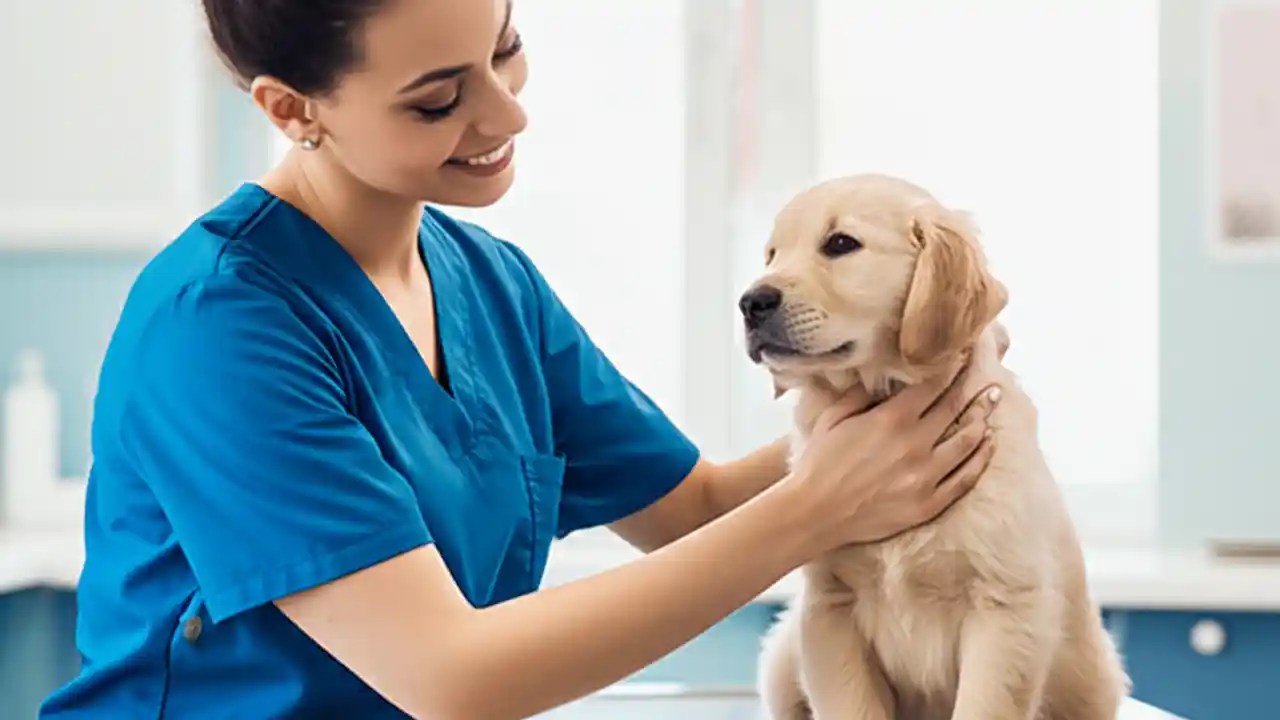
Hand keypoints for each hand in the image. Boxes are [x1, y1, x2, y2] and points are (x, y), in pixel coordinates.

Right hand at [786, 358, 1001, 553]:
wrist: (814, 512)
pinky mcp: (928, 504)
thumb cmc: (818, 463)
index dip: (951, 369)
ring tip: (992, 407)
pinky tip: (988, 445)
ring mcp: (925, 476)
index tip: (963, 358)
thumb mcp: (832, 418)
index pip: (933, 385)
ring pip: (967, 442)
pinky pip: (965, 479)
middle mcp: (914, 444)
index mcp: (891, 419)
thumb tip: (881, 380)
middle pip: (955, 409)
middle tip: (991, 380)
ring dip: (982, 420)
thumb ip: (860, 395)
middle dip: (974, 390)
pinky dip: (981, 459)